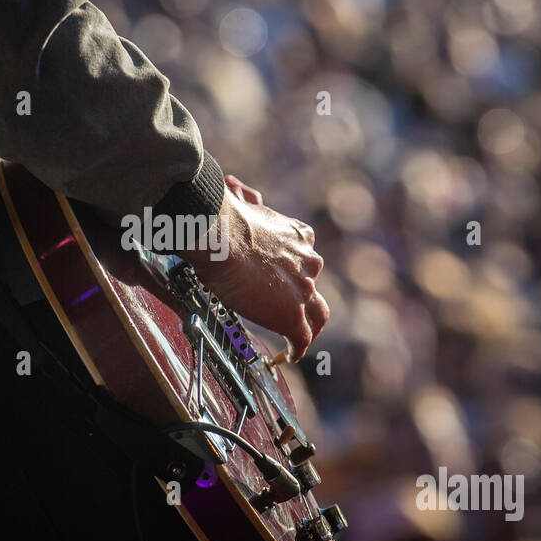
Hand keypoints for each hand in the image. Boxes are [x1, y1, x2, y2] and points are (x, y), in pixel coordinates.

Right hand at [181, 176, 328, 361]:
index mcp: (297, 236)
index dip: (294, 268)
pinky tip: (289, 355)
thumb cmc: (224, 218)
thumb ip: (243, 199)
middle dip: (303, 296)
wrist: (223, 236)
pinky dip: (296, 348)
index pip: (304, 255)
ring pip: (316, 314)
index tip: (282, 276)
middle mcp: (306, 262)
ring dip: (307, 325)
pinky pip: (301, 339)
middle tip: (288, 307)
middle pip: (313, 285)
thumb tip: (232, 185)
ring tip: (298, 338)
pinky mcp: (293, 316)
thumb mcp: (241, 201)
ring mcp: (303, 290)